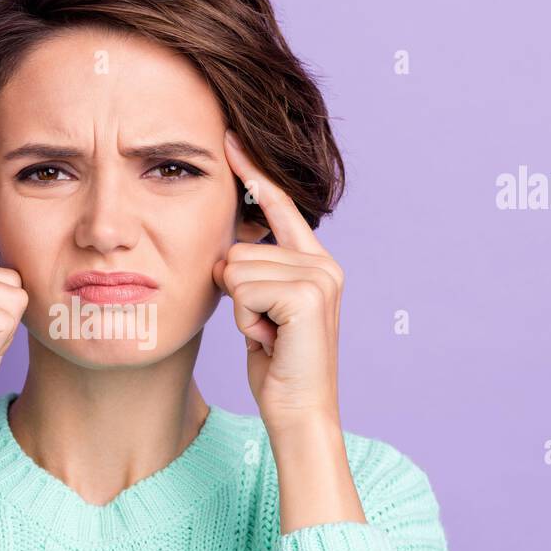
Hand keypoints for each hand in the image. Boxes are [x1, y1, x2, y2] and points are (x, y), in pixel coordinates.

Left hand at [212, 128, 345, 436]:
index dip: (252, 171)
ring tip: (266, 334)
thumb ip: (254, 273)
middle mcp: (323, 263)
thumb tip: (227, 246)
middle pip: (237, 247)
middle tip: (262, 327)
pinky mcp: (307, 296)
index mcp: (314, 261)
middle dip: (234, 292)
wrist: (299, 412)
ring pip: (235, 268)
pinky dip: (244, 320)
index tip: (229, 138)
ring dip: (239, 310)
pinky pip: (241, 288)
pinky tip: (268, 340)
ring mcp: (319, 278)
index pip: (278, 204)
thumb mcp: (260, 310)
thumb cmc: (276, 365)